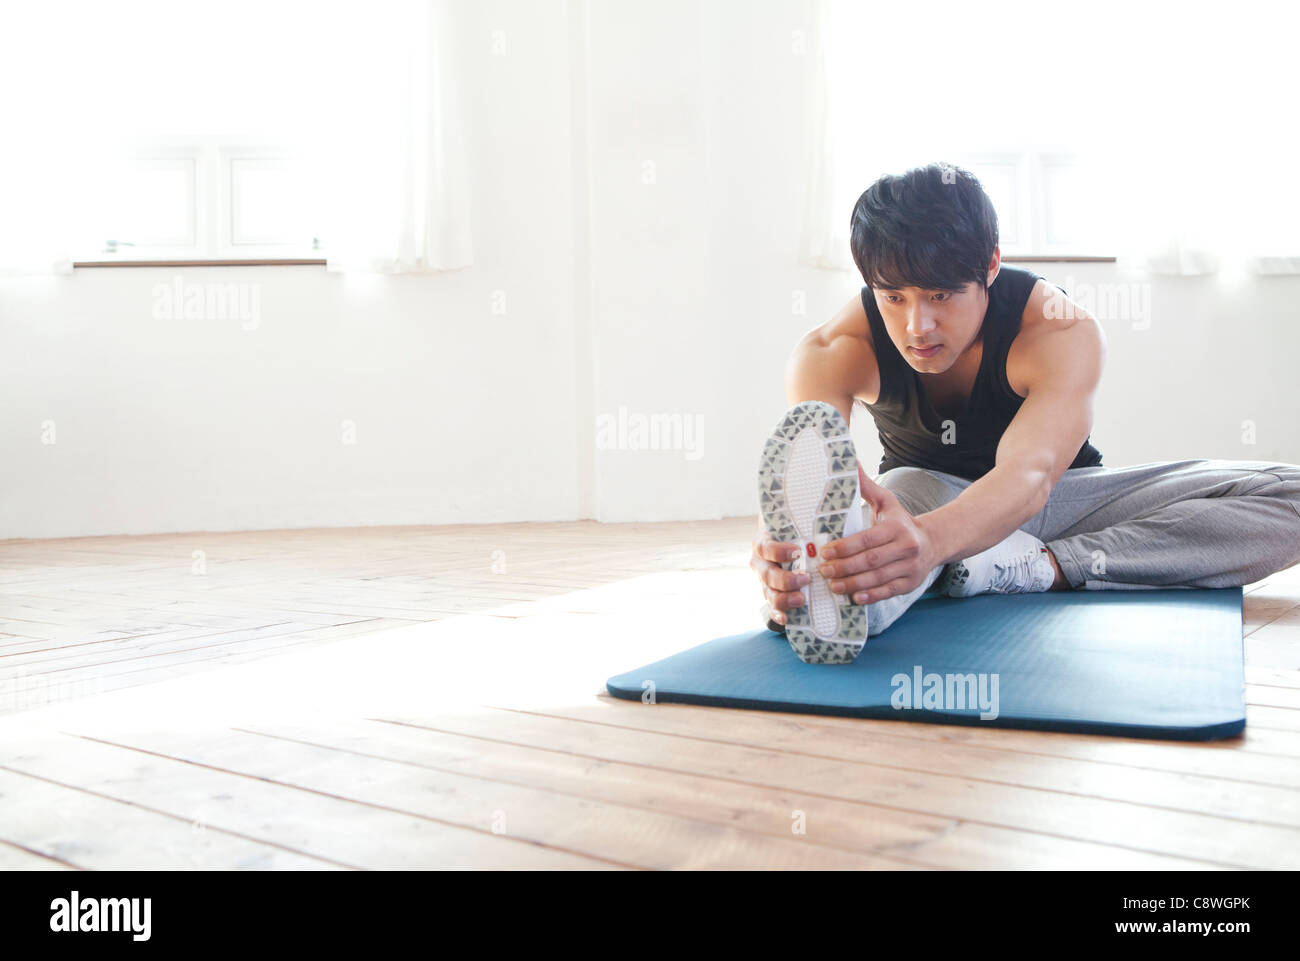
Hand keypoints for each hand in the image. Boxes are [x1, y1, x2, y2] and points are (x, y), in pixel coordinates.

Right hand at [749, 521, 808, 625]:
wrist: (781, 543)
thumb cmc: (791, 534)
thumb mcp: (792, 527)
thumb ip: (802, 527)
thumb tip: (825, 519)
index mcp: (762, 543)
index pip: (767, 548)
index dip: (780, 552)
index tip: (798, 552)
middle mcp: (759, 563)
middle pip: (767, 574)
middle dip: (786, 579)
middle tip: (806, 579)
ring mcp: (762, 581)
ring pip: (768, 592)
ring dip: (784, 598)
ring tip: (801, 599)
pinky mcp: (769, 594)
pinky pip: (770, 607)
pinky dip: (778, 613)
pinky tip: (786, 618)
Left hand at [817, 465, 940, 603]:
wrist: (933, 542)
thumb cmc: (900, 521)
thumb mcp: (886, 501)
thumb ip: (865, 487)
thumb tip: (849, 462)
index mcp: (897, 527)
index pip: (867, 539)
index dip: (845, 547)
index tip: (825, 551)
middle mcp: (906, 547)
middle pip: (871, 561)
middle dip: (844, 567)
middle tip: (823, 570)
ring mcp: (910, 568)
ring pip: (878, 579)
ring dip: (853, 584)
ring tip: (832, 585)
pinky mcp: (910, 584)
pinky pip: (888, 592)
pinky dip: (871, 597)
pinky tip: (854, 598)